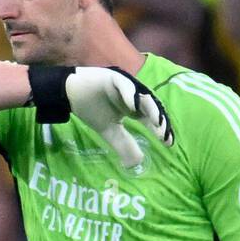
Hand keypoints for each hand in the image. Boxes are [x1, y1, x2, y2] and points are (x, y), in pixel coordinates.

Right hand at [27, 65, 173, 167]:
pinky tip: (133, 106)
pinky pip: (124, 85)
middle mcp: (133, 97)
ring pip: (142, 95)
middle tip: (164, 135)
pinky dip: (129, 95)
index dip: (160, 131)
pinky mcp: (113, 77)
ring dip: (150, 108)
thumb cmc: (92, 109)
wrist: (71, 94)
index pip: (151, 120)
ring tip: (157, 122)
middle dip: (159, 121)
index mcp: (134, 109)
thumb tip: (137, 164)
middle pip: (151, 108)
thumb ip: (123, 145)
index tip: (168, 145)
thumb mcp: (109, 132)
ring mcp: (125, 86)